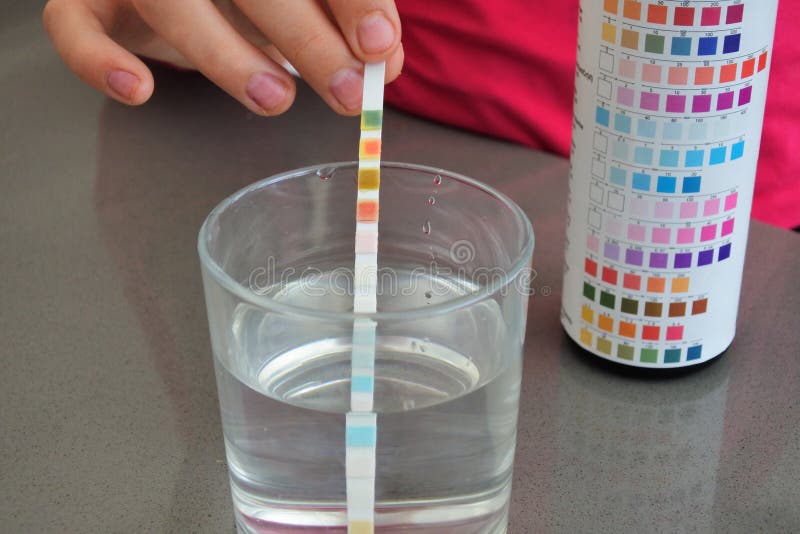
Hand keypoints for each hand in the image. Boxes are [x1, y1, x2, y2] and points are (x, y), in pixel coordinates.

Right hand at [42, 0, 402, 115]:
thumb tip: (386, 61)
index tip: (378, 45)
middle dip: (304, 35)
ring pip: (170, 0)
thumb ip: (344, 23)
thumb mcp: (300, 0)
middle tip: (345, 92)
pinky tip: (140, 91)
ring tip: (276, 101)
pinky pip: (73, 25)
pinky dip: (98, 60)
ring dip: (225, 55)